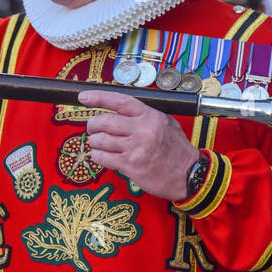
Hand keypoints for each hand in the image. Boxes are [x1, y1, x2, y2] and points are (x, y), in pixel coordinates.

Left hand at [79, 89, 196, 201]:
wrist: (188, 174)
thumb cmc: (176, 149)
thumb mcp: (165, 122)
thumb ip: (144, 114)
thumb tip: (119, 108)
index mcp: (149, 115)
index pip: (119, 101)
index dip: (98, 97)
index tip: (83, 97)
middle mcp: (141, 129)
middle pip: (103, 121)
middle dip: (92, 124)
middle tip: (92, 128)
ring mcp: (135, 148)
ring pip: (100, 140)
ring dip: (94, 142)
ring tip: (98, 143)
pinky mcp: (130, 165)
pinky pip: (102, 157)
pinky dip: (97, 156)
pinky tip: (102, 156)